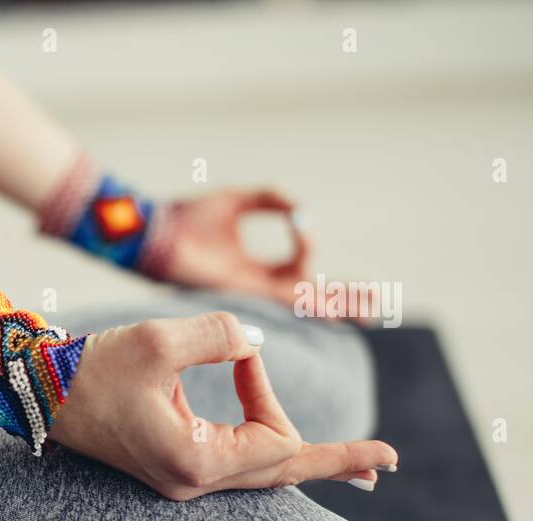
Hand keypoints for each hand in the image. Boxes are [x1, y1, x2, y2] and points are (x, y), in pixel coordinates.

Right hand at [47, 311, 397, 499]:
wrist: (38, 392)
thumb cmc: (92, 369)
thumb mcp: (161, 339)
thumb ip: (221, 336)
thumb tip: (252, 345)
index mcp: (194, 461)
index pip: (277, 444)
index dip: (299, 417)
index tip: (312, 405)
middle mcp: (190, 481)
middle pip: (279, 470)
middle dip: (332, 461)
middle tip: (385, 464)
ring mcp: (179, 478)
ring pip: (258, 470)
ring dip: (301, 455)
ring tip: (359, 467)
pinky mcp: (170, 466)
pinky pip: (234, 463)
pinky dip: (266, 448)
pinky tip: (291, 453)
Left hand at [148, 190, 373, 323]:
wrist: (154, 232)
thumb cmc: (184, 218)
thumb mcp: (235, 201)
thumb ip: (269, 199)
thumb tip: (302, 208)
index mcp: (252, 269)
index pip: (296, 270)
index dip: (308, 249)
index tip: (301, 221)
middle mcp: (254, 285)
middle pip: (308, 296)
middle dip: (341, 299)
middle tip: (378, 305)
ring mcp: (248, 291)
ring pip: (303, 301)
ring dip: (336, 302)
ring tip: (371, 308)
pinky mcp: (240, 289)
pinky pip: (281, 293)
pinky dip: (308, 294)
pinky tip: (330, 301)